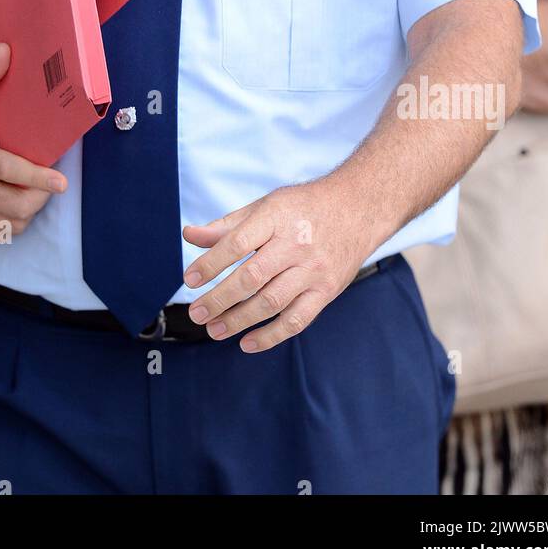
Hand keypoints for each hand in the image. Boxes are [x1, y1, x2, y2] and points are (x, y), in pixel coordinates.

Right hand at [0, 42, 66, 241]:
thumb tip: (7, 50)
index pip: (7, 172)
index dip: (38, 179)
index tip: (61, 182)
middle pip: (13, 206)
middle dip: (40, 197)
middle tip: (50, 184)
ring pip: (6, 225)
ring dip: (26, 212)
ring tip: (33, 193)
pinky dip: (7, 224)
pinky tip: (12, 206)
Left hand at [182, 178, 370, 352]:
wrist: (358, 209)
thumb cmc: (303, 207)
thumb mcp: (266, 206)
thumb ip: (227, 225)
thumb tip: (189, 236)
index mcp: (276, 218)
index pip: (237, 243)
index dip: (211, 263)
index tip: (190, 280)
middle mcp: (296, 244)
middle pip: (252, 277)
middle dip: (220, 299)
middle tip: (196, 313)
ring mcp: (313, 270)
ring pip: (272, 302)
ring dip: (239, 320)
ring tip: (214, 330)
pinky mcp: (327, 291)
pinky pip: (297, 319)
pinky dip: (271, 335)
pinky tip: (247, 342)